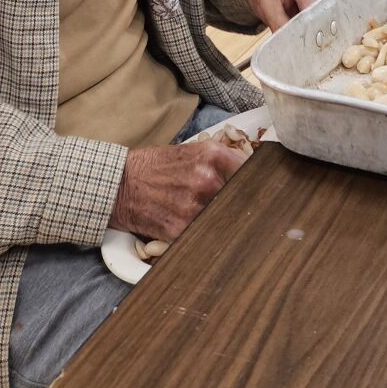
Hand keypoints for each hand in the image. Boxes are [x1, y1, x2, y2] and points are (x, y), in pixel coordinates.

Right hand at [110, 139, 247, 242]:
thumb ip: (220, 162)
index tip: (266, 192)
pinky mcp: (179, 229)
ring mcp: (193, 206)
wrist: (119, 184)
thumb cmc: (155, 166)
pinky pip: (204, 235)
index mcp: (212, 156)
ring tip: (227, 225)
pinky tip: (204, 234)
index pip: (252, 172)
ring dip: (226, 222)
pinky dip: (206, 236)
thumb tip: (251, 174)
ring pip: (226, 219)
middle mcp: (206, 179)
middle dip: (246, 206)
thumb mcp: (190, 151)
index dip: (260, 184)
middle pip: (243, 199)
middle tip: (252, 214)